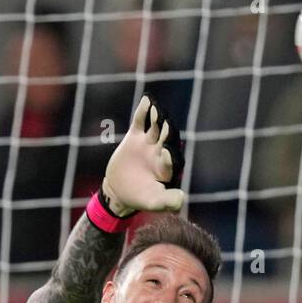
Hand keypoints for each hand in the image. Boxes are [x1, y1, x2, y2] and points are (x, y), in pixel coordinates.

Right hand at [101, 95, 185, 214]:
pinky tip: (147, 100)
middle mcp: (160, 152)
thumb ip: (167, 201)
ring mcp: (148, 143)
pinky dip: (143, 111)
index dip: (169, 155)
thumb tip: (182, 198)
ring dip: (158, 118)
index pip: (171, 159)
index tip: (166, 152)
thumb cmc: (140, 198)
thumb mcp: (153, 203)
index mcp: (167, 168)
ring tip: (157, 109)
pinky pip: (140, 121)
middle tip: (167, 125)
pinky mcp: (135, 136)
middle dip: (167, 132)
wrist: (119, 191)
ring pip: (156, 127)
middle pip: (167, 139)